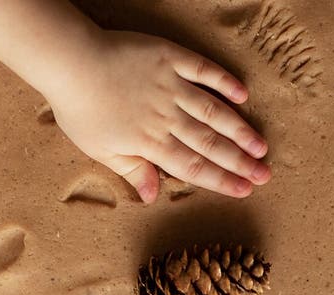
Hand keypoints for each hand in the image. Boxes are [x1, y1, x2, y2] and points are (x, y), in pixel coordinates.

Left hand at [47, 30, 271, 202]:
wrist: (69, 61)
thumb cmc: (79, 108)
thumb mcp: (100, 149)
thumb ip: (132, 171)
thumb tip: (152, 197)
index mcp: (150, 142)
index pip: (193, 167)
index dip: (221, 180)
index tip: (244, 190)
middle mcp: (166, 117)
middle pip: (210, 143)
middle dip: (240, 162)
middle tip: (264, 174)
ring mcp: (170, 85)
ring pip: (213, 112)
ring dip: (239, 130)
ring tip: (261, 146)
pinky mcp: (170, 57)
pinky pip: (203, 70)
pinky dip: (224, 82)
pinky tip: (242, 95)